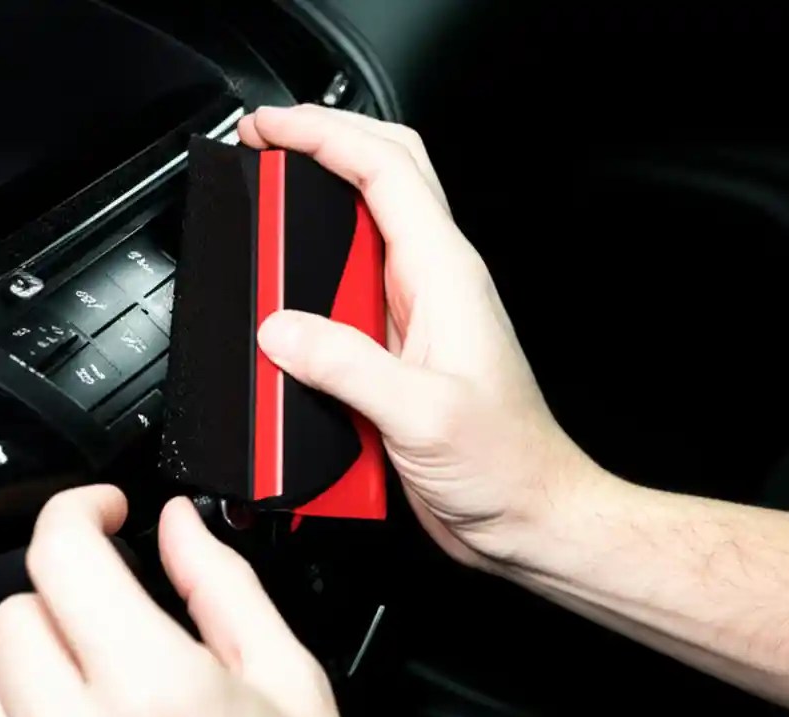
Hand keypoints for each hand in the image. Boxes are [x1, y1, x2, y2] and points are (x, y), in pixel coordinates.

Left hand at [0, 485, 338, 716]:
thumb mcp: (288, 688)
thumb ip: (226, 591)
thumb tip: (179, 524)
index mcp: (156, 686)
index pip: (63, 555)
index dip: (77, 511)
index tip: (100, 514)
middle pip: (15, 616)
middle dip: (64, 605)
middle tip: (115, 631)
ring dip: (25, 674)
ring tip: (92, 699)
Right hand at [239, 105, 608, 568]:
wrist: (529, 514)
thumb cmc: (506, 464)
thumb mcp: (422, 414)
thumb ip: (347, 366)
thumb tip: (281, 329)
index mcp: (445, 275)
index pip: (384, 171)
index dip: (324, 135)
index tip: (270, 130)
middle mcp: (430, 283)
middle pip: (379, 175)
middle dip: (320, 143)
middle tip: (262, 144)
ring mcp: (413, 314)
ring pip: (357, 233)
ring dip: (309, 215)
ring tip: (259, 215)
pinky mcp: (395, 351)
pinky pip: (342, 296)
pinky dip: (306, 281)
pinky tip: (281, 301)